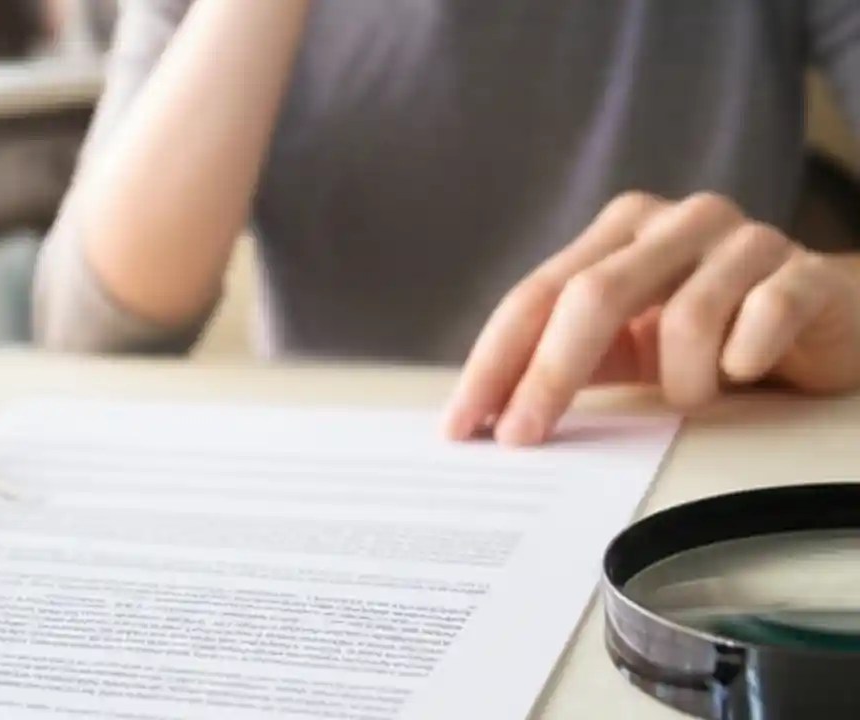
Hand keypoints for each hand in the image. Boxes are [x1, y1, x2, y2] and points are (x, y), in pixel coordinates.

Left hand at [443, 192, 859, 445]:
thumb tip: (493, 415)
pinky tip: (747, 371)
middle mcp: (675, 222)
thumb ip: (571, 362)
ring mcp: (744, 240)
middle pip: (592, 296)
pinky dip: (745, 359)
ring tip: (696, 395)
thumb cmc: (713, 333)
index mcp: (619, 232)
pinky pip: (765, 318)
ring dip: (679, 380)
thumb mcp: (630, 346)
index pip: (536, 294)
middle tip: (522, 436)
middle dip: (548, 375)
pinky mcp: (808, 271)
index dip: (494, 360)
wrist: (829, 316)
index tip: (461, 424)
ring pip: (683, 318)